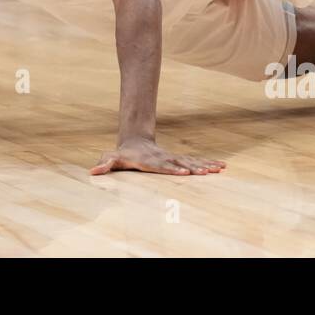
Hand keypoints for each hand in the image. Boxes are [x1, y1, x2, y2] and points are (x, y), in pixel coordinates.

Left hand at [90, 138, 225, 175]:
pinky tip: (220, 167)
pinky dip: (208, 163)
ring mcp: (173, 158)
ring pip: (192, 161)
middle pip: (181, 163)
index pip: (163, 166)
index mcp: (151, 162)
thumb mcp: (112, 159)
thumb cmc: (123, 155)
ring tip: (220, 169)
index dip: (173, 169)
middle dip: (195, 168)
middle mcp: (164, 159)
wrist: (135, 143)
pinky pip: (195, 161)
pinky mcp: (178, 159)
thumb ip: (105, 164)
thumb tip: (93, 171)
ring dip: (206, 165)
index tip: (184, 172)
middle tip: (208, 172)